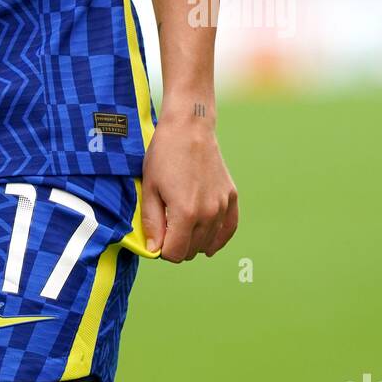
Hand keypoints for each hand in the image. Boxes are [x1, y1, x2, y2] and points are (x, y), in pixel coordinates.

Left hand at [140, 109, 237, 260]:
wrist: (189, 127)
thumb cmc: (164, 155)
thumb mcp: (149, 188)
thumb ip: (152, 223)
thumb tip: (155, 250)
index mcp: (185, 213)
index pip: (175, 254)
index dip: (162, 249)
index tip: (157, 234)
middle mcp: (208, 213)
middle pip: (192, 251)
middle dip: (177, 245)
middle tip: (167, 225)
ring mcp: (222, 206)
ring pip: (209, 243)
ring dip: (195, 240)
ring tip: (182, 220)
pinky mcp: (231, 197)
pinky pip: (229, 229)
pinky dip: (218, 238)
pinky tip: (208, 241)